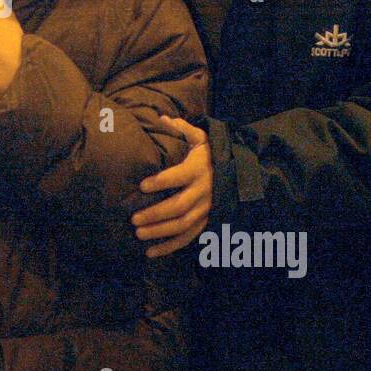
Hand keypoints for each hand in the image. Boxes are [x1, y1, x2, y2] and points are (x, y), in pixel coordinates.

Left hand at [132, 117, 212, 257]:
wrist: (237, 172)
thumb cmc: (210, 154)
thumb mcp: (201, 138)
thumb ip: (182, 129)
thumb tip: (162, 118)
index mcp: (199, 169)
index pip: (179, 176)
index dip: (161, 182)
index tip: (142, 186)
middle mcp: (203, 191)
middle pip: (179, 206)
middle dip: (156, 214)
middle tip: (134, 218)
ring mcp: (205, 209)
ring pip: (183, 225)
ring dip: (160, 232)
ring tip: (138, 234)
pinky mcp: (205, 221)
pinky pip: (188, 237)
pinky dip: (170, 247)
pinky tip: (151, 253)